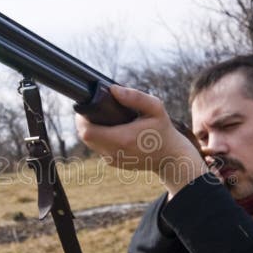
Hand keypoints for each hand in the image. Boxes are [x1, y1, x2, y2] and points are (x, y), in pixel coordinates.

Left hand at [75, 85, 207, 197]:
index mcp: (122, 139)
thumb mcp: (155, 109)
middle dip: (85, 122)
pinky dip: (99, 138)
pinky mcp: (113, 163)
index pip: (87, 132)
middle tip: (93, 109)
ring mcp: (112, 160)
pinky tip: (110, 128)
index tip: (87, 108)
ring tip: (101, 117)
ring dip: (92, 130)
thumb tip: (113, 89)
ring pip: (90, 143)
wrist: (170, 157)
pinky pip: (98, 148)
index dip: (82, 119)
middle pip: (85, 137)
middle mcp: (114, 153)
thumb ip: (135, 97)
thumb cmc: (163, 130)